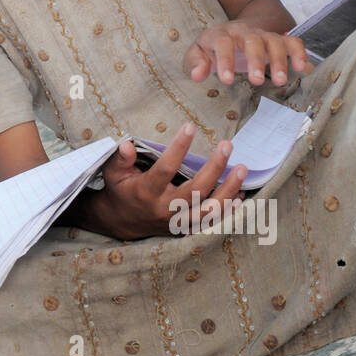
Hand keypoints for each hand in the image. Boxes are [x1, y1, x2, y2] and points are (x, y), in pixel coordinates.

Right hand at [95, 125, 244, 239]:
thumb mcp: (114, 172)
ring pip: (209, 210)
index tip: (190, 126)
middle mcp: (164, 209)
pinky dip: (229, 209)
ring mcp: (177, 221)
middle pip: (195, 190)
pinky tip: (241, 193)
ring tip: (242, 169)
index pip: (166, 169)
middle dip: (215, 168)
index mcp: (146, 192)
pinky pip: (212, 222)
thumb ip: (120, 158)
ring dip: (228, 191)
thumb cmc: (121, 190)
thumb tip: (127, 144)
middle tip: (227, 145)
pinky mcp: (187, 228)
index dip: (179, 148)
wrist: (122, 222)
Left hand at [184, 21, 312, 85]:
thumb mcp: (197, 54)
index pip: (223, 43)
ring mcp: (262, 34)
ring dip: (279, 59)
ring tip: (280, 81)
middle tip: (257, 81)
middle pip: (252, 40)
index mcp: (221, 34)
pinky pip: (292, 41)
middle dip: (256, 59)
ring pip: (274, 40)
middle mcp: (243, 32)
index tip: (226, 80)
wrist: (233, 30)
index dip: (225, 60)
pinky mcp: (277, 39)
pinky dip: (299, 52)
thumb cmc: (212, 48)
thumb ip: (195, 64)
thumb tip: (198, 74)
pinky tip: (302, 68)